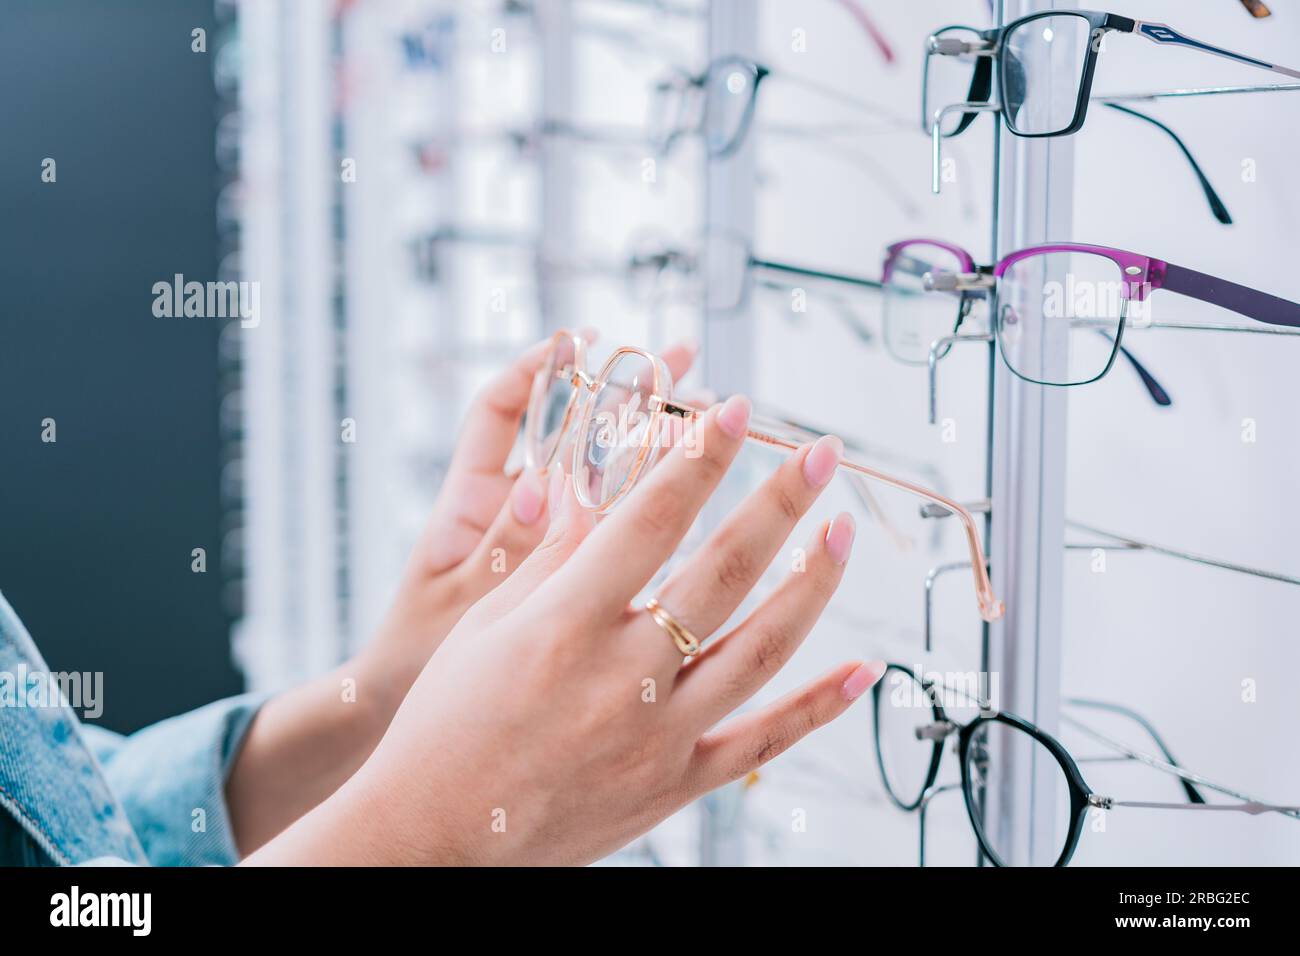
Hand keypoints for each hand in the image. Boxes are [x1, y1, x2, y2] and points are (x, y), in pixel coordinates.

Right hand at [249, 394, 884, 865]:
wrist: (437, 838)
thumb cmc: (445, 725)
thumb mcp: (484, 628)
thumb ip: (553, 560)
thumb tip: (605, 492)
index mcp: (563, 625)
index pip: (652, 518)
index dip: (702, 457)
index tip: (740, 410)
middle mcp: (621, 677)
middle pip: (724, 572)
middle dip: (780, 503)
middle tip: (824, 454)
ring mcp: (657, 736)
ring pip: (760, 648)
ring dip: (812, 585)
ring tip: (843, 533)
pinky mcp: (676, 785)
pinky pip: (763, 741)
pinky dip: (819, 706)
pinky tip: (862, 668)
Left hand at [360, 332, 699, 705]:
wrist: (419, 725)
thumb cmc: (417, 662)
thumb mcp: (455, 606)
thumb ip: (500, 550)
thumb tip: (539, 488)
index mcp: (468, 502)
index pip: (501, 411)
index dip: (536, 368)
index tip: (581, 339)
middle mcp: (512, 512)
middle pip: (570, 430)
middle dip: (621, 392)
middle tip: (682, 358)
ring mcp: (545, 544)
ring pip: (604, 476)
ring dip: (651, 441)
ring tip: (711, 412)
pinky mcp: (570, 580)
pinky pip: (616, 531)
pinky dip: (653, 507)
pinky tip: (703, 492)